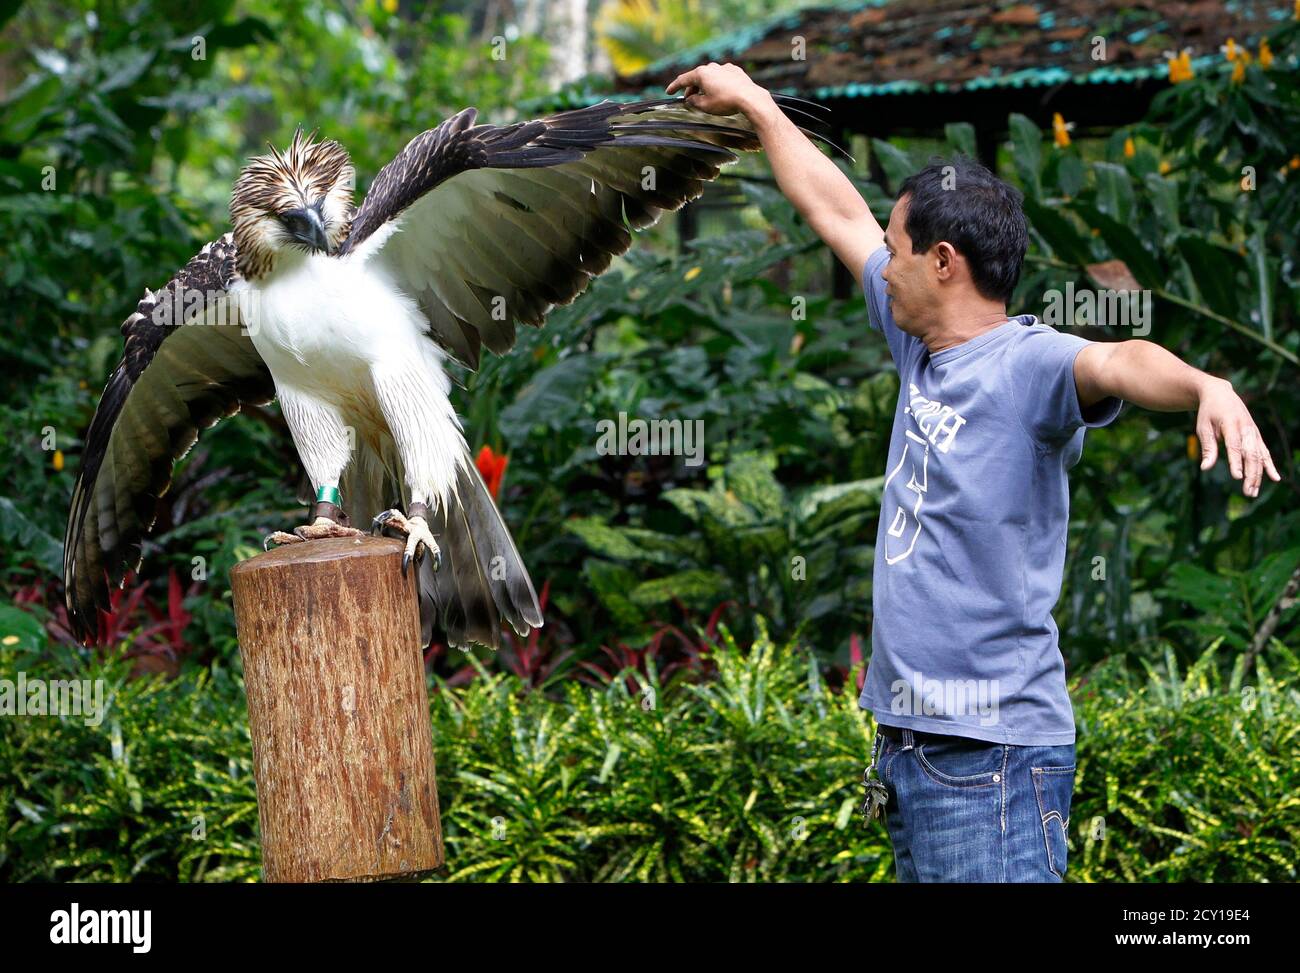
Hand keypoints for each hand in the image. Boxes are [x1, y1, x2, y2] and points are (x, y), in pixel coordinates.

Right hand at [665, 62, 769, 117]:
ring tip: (706, 97)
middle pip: (696, 78)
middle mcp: (712, 67)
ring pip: (710, 77)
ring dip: (705, 86)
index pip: (683, 79)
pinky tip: (721, 92)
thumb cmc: (726, 102)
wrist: (750, 98)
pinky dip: (718, 84)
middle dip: (691, 89)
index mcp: (701, 74)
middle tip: (689, 100)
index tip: (668, 92)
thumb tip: (690, 99)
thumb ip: (694, 102)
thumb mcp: (705, 106)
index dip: (674, 87)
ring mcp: (724, 67)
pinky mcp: (735, 71)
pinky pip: (722, 77)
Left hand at [1195, 378, 1280, 496]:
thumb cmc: (1209, 412)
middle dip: (1250, 474)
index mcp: (1231, 424)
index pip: (1235, 446)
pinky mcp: (1256, 435)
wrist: (1221, 394)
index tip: (1237, 477)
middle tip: (1247, 492)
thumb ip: (1208, 447)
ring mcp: (1253, 432)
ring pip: (1259, 456)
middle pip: (1251, 454)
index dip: (1236, 462)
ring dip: (1258, 474)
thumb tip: (1205, 468)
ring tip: (1253, 491)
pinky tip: (1275, 478)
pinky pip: (1264, 452)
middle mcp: (1246, 428)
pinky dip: (1269, 465)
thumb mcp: (1203, 427)